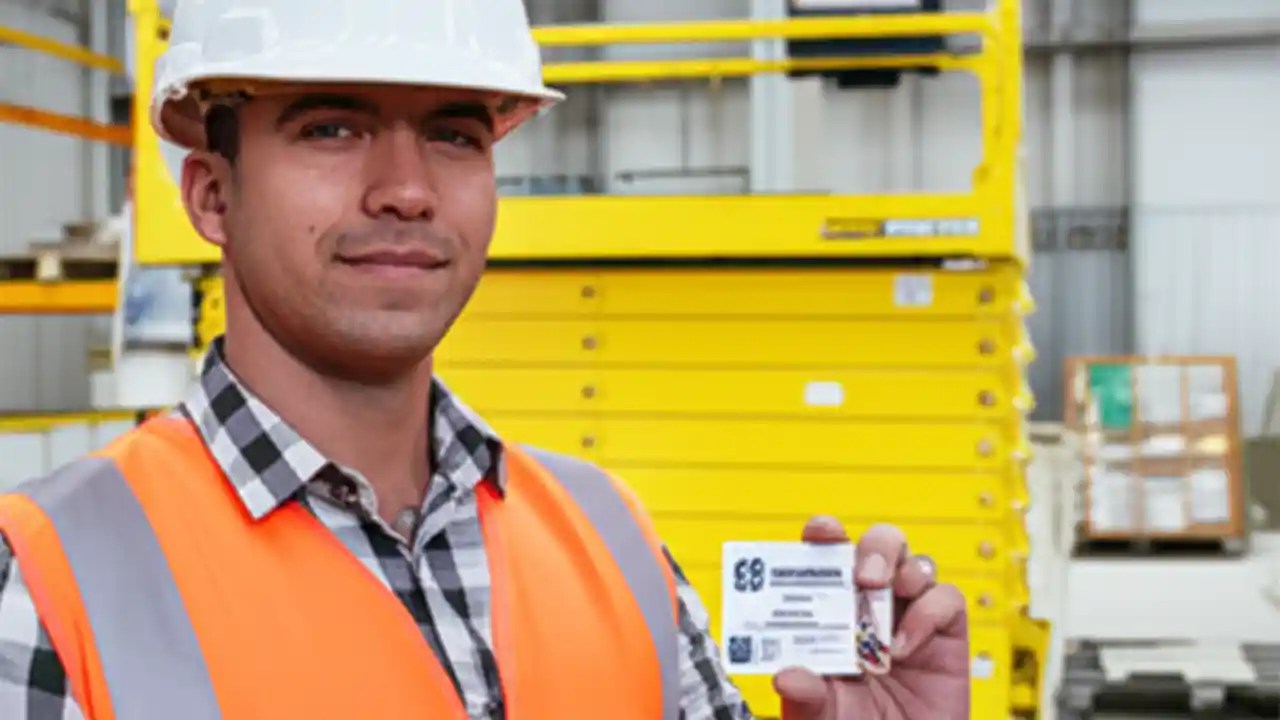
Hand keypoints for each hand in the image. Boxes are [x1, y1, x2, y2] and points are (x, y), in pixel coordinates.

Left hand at [772, 517, 969, 718]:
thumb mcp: (820, 715)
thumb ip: (805, 696)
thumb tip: (786, 676)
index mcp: (833, 611)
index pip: (829, 556)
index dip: (825, 534)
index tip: (821, 531)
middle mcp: (873, 605)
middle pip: (880, 546)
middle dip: (874, 548)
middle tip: (864, 576)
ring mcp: (910, 615)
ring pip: (916, 563)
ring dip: (904, 571)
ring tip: (888, 603)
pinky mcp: (947, 634)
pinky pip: (947, 599)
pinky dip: (929, 613)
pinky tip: (906, 646)